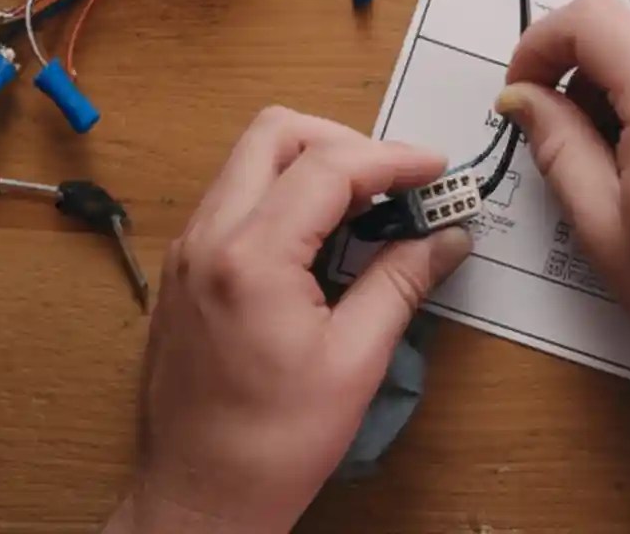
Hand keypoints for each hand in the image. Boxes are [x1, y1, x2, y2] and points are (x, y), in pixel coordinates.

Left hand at [107, 108, 471, 533]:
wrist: (199, 496)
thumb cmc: (273, 444)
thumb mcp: (355, 362)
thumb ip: (400, 283)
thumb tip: (446, 238)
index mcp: (249, 258)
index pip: (327, 167)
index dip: (392, 158)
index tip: (435, 169)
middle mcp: (206, 239)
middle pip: (274, 133)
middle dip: (343, 142)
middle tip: (394, 181)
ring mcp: (187, 251)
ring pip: (249, 161)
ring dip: (311, 166)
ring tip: (367, 208)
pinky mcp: (183, 270)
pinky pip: (234, 198)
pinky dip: (283, 195)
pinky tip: (323, 238)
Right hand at [495, 0, 629, 400]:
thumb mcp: (604, 226)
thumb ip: (557, 146)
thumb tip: (522, 98)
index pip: (589, 17)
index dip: (539, 46)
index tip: (521, 98)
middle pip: (626, 30)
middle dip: (578, 74)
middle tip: (564, 146)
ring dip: (621, 90)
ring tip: (618, 169)